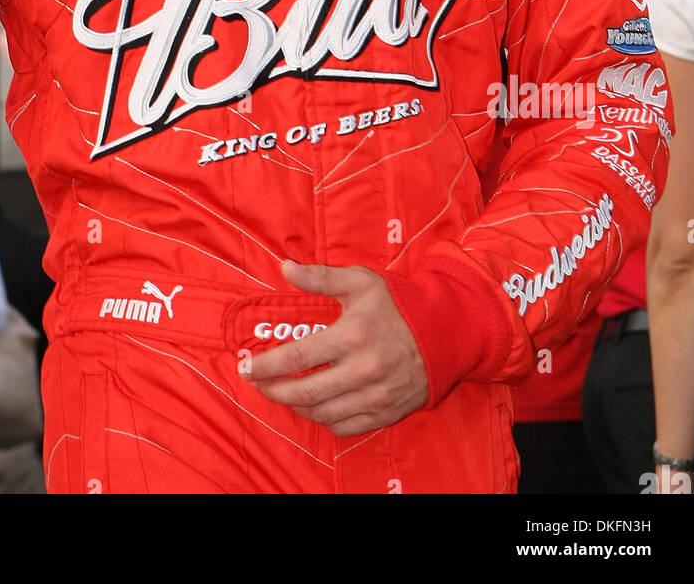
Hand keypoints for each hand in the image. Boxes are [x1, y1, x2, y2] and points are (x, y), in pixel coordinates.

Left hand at [240, 259, 428, 436]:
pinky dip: (322, 419)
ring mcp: (375, 396)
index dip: (266, 366)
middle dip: (273, 390)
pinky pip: (344, 426)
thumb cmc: (399, 303)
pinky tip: (313, 405)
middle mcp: (362, 371)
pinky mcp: (386, 412)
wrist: (448, 330)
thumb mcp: (360, 281)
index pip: (297, 358)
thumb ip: (320, 277)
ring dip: (295, 406)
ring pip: (321, 413)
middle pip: (304, 392)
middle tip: (258, 383)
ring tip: (282, 392)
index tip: (245, 367)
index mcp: (352, 336)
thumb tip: (284, 267)